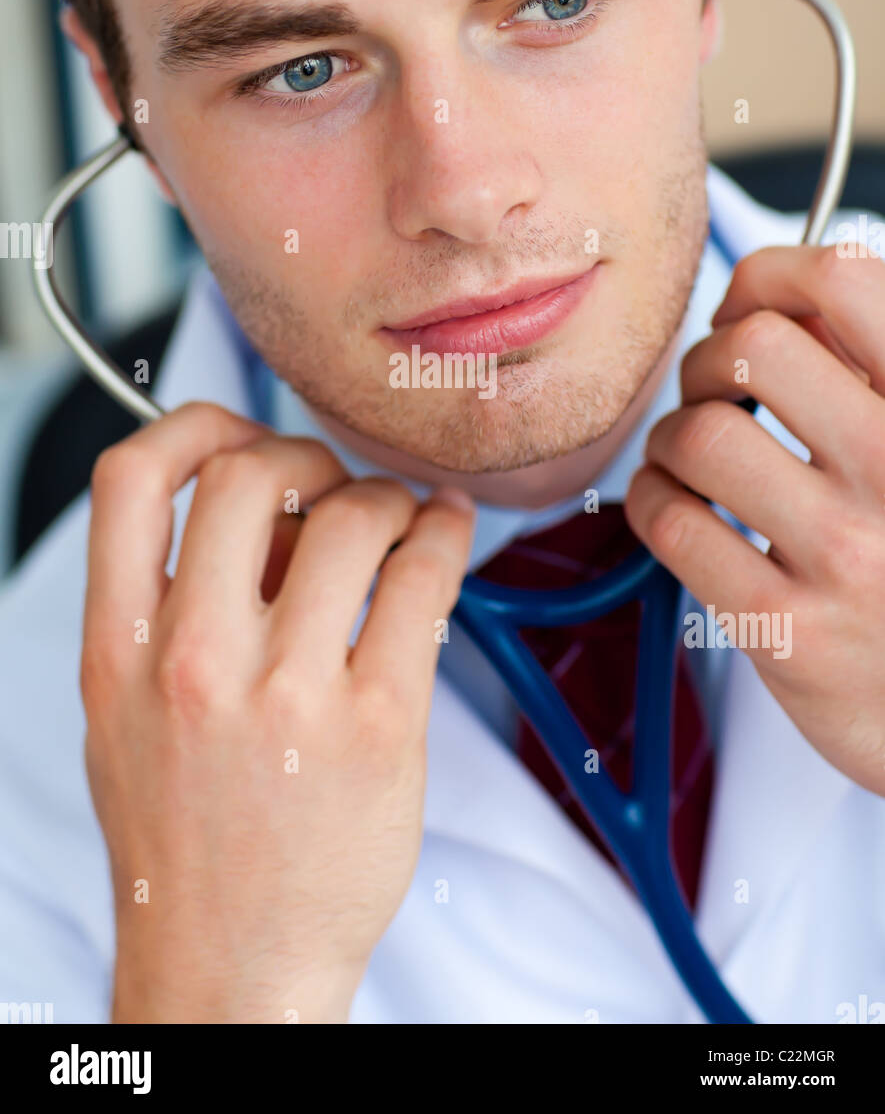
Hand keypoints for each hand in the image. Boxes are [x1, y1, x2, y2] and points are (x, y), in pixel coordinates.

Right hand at [81, 402, 474, 1022]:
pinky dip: (443, 534)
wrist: (234, 964)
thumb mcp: (133, 717)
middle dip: (302, 456)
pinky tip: (444, 535)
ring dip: (385, 497)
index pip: (129, 480)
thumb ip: (173, 609)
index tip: (237, 437)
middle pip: (246, 474)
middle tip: (331, 485)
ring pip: (349, 516)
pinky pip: (422, 579)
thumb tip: (264, 510)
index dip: (190, 428)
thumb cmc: (189, 835)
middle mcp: (194, 662)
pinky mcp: (379, 724)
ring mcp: (288, 693)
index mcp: (119, 651)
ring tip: (397, 520)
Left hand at [625, 245, 884, 796]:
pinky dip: (654, 499)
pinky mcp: (790, 630)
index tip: (748, 302)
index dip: (771, 273)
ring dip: (674, 436)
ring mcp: (848, 554)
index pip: (843, 281)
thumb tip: (772, 291)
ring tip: (693, 459)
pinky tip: (677, 507)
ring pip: (700, 433)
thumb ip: (868, 369)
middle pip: (751, 345)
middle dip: (708, 359)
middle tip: (714, 393)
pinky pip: (673, 522)